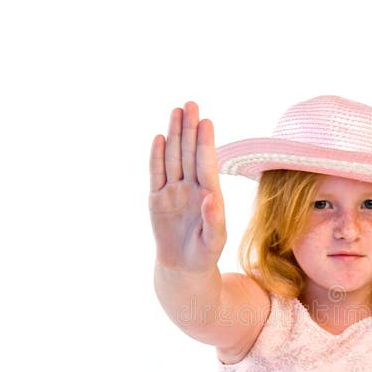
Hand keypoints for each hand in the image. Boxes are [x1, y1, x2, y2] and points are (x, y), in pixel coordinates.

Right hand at [149, 102, 226, 273]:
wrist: (183, 267)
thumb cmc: (205, 254)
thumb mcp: (215, 240)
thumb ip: (215, 219)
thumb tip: (210, 197)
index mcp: (209, 194)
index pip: (206, 164)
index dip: (206, 143)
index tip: (206, 121)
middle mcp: (192, 188)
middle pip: (190, 153)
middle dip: (190, 129)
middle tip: (190, 104)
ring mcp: (174, 191)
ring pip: (174, 158)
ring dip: (175, 135)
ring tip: (176, 111)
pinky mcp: (158, 198)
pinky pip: (157, 173)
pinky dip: (158, 156)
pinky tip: (160, 138)